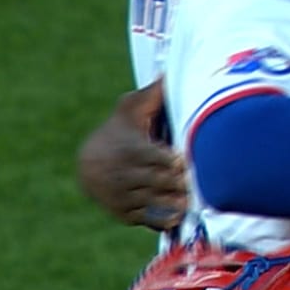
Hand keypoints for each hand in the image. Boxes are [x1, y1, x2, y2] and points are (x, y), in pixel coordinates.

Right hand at [77, 80, 187, 229]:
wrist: (88, 164)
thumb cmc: (119, 131)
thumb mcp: (131, 109)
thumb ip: (154, 94)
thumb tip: (173, 70)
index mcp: (129, 149)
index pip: (159, 159)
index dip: (177, 161)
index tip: (188, 160)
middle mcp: (123, 175)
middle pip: (161, 182)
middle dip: (182, 183)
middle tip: (200, 182)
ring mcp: (122, 196)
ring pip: (156, 202)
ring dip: (177, 202)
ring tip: (195, 199)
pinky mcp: (123, 214)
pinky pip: (148, 219)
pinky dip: (165, 218)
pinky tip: (180, 214)